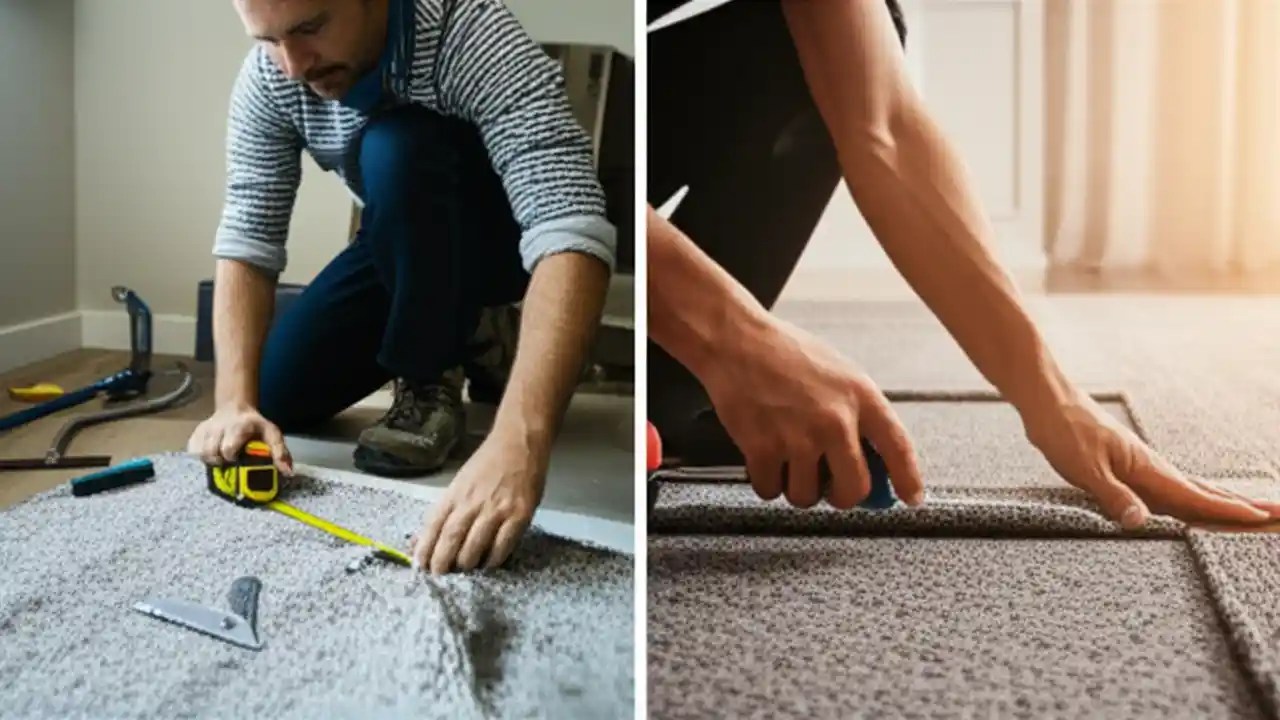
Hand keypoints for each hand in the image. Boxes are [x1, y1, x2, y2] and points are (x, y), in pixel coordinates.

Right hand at [186, 403, 292, 474]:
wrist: (235, 408)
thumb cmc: (255, 425)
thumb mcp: (272, 434)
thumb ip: (280, 452)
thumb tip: (288, 473)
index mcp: (238, 427)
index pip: (228, 449)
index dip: (232, 459)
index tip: (237, 462)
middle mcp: (219, 427)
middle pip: (211, 453)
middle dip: (219, 462)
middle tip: (228, 463)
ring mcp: (205, 430)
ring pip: (199, 453)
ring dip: (210, 461)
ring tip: (220, 460)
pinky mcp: (196, 433)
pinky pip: (192, 451)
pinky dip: (200, 456)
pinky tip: (211, 455)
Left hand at [409, 429, 547, 574]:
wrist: (519, 442)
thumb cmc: (488, 463)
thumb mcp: (461, 482)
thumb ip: (445, 510)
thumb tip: (421, 539)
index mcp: (455, 493)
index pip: (433, 526)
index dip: (424, 549)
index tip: (420, 567)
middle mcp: (473, 502)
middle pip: (451, 539)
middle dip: (442, 562)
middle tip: (440, 575)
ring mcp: (497, 509)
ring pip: (475, 547)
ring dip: (467, 564)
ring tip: (465, 570)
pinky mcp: (519, 515)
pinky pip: (503, 546)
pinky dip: (494, 559)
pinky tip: (490, 563)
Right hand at [701, 316, 925, 509]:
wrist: (737, 340)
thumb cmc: (785, 353)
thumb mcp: (839, 373)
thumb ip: (857, 414)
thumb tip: (869, 462)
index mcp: (860, 397)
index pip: (898, 447)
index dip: (908, 479)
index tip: (911, 498)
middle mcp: (835, 420)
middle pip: (855, 490)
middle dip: (842, 496)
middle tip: (831, 487)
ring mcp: (798, 437)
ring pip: (807, 497)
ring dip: (797, 487)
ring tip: (788, 460)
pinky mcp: (762, 448)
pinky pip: (770, 490)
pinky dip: (766, 482)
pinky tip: (764, 458)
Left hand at [1024, 392, 1279, 527]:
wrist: (1047, 400)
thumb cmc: (1062, 430)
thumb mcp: (1082, 468)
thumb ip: (1113, 495)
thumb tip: (1142, 523)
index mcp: (1146, 468)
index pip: (1194, 496)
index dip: (1228, 511)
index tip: (1262, 519)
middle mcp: (1152, 467)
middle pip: (1205, 492)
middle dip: (1241, 506)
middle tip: (1278, 516)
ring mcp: (1143, 466)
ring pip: (1191, 490)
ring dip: (1223, 502)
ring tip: (1252, 512)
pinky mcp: (1129, 466)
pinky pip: (1170, 487)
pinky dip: (1193, 498)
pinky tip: (1196, 504)